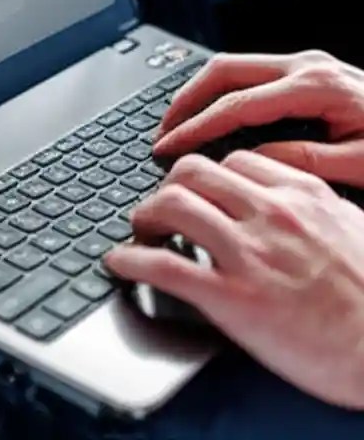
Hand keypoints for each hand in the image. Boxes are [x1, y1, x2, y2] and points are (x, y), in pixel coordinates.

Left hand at [105, 151, 363, 409]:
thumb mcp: (355, 233)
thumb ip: (314, 211)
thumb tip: (284, 205)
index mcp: (305, 196)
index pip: (234, 161)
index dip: (204, 177)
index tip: (193, 190)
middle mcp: (273, 215)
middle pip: (192, 173)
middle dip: (166, 188)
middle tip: (159, 211)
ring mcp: (250, 255)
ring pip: (171, 205)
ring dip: (142, 218)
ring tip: (140, 233)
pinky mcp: (233, 299)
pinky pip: (162, 265)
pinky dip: (129, 260)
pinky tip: (120, 263)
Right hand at [155, 51, 363, 185]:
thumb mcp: (361, 166)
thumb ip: (301, 160)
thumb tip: (248, 158)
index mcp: (317, 87)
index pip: (236, 106)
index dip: (195, 129)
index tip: (167, 149)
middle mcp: (309, 66)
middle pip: (223, 71)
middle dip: (185, 101)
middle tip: (161, 132)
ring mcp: (309, 64)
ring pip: (233, 67)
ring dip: (199, 93)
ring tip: (177, 124)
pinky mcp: (311, 71)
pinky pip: (252, 74)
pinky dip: (222, 92)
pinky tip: (211, 117)